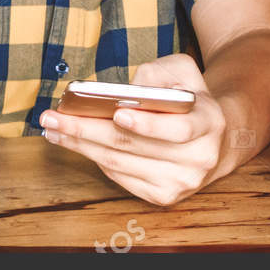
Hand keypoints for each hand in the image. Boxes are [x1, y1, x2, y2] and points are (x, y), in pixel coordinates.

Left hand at [39, 55, 230, 206]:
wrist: (217, 141)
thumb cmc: (191, 99)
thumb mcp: (184, 72)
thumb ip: (157, 74)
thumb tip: (119, 93)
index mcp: (208, 123)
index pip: (178, 129)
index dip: (147, 124)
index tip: (117, 114)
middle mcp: (198, 159)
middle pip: (134, 147)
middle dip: (86, 130)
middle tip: (52, 117)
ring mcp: (180, 183)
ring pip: (119, 164)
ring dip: (80, 146)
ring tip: (52, 128)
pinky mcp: (163, 197)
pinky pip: (119, 177)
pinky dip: (93, 158)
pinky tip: (74, 143)